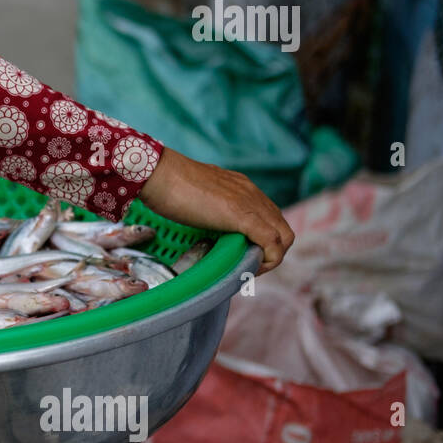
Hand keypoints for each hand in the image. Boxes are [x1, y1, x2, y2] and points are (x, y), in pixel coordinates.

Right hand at [138, 147, 294, 272]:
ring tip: (248, 269)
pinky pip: (272, 242)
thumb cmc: (166, 183)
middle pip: (282, 228)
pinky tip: (250, 268)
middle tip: (248, 265)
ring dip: (271, 258)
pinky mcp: (244, 216)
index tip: (243, 253)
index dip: (263, 240)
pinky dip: (269, 260)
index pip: (269, 217)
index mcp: (241, 187)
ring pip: (284, 237)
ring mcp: (251, 203)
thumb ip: (206, 205)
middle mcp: (252, 193)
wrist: (158, 173)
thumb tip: (200, 219)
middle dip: (272, 252)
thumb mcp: (195, 194)